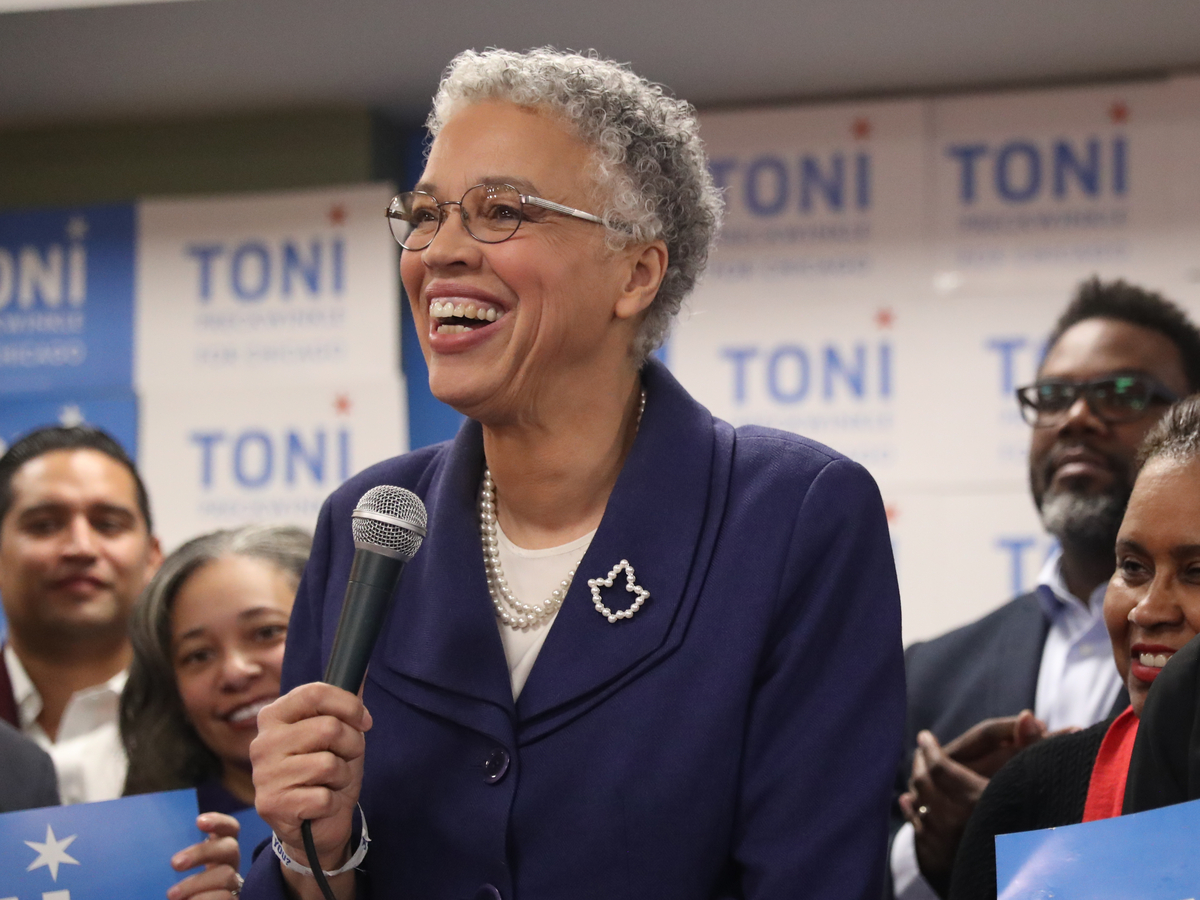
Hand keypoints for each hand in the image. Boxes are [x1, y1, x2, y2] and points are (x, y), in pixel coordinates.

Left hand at [166, 812, 241, 899]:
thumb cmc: (186, 893)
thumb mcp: (184, 875)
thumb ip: (184, 862)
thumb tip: (166, 854)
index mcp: (220, 853)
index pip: (230, 830)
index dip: (219, 822)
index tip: (198, 823)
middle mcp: (232, 866)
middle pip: (229, 848)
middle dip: (201, 852)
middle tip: (174, 863)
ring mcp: (237, 885)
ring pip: (227, 875)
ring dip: (196, 884)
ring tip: (172, 895)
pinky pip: (226, 897)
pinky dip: (205, 899)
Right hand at [250, 682, 371, 874]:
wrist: (315, 824)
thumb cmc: (327, 772)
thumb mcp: (340, 734)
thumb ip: (346, 703)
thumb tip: (362, 668)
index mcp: (274, 716)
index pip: (314, 693)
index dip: (348, 705)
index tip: (364, 721)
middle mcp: (262, 743)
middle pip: (328, 728)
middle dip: (352, 745)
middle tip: (347, 759)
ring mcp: (263, 775)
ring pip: (329, 764)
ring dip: (343, 776)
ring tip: (332, 782)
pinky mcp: (271, 806)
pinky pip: (323, 796)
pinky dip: (333, 802)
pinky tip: (320, 805)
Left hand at [901, 711, 1046, 891]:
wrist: (1025, 885)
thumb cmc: (1039, 823)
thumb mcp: (1033, 782)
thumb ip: (1030, 747)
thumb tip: (1028, 715)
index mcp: (979, 801)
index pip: (941, 766)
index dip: (930, 749)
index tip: (924, 736)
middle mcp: (957, 824)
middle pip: (925, 783)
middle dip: (922, 764)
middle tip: (921, 751)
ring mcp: (943, 846)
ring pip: (919, 805)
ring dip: (918, 787)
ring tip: (919, 773)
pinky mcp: (936, 866)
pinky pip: (918, 831)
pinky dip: (914, 813)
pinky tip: (911, 802)